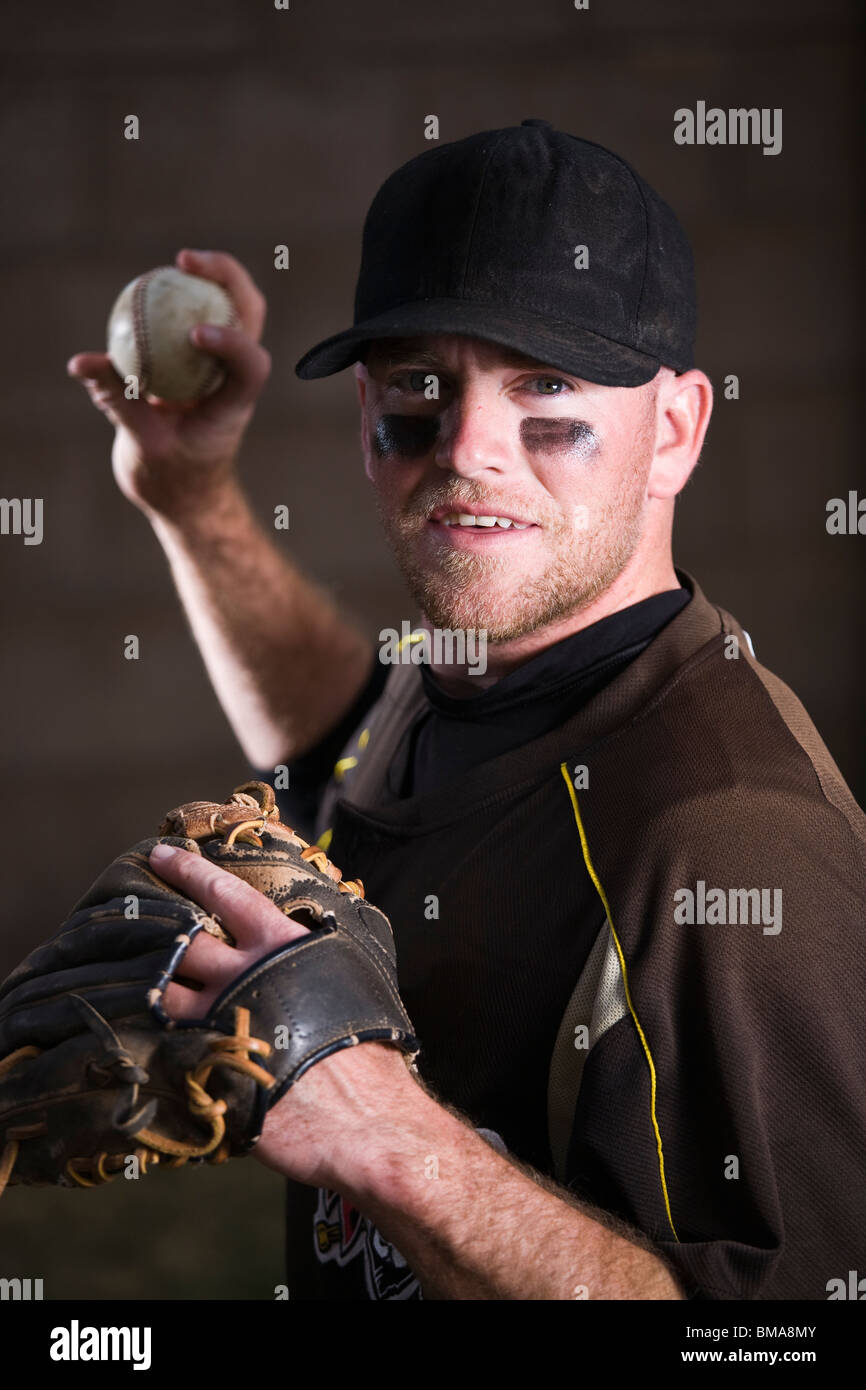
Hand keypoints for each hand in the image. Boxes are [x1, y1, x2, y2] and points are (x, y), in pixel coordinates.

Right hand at [67, 250, 271, 520]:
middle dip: (228, 279)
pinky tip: (150, 287)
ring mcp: (220, 369)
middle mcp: (233, 380)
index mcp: (233, 406)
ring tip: (177, 261)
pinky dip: (177, 301)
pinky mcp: (200, 365)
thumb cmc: (171, 480)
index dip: (232, 343)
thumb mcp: (143, 445)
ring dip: (210, 278)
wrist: (185, 496)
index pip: (250, 367)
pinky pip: (193, 320)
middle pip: (249, 315)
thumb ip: (118, 402)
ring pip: (229, 310)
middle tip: (186, 260)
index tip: (195, 334)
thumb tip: (82, 362)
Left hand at [149, 843, 413, 1188]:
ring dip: (146, 984)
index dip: (189, 872)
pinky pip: (162, 1044)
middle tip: (131, 917)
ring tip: (124, 976)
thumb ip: (315, 955)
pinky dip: (149, 1035)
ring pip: (163, 991)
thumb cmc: (367, 1048)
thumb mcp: (349, 978)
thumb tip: (306, 940)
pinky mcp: (202, 1065)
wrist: (362, 1117)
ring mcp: (216, 1021)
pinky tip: (134, 1034)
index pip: (224, 894)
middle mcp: (240, 975)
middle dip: (154, 926)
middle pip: (180, 939)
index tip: (161, 855)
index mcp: (279, 944)